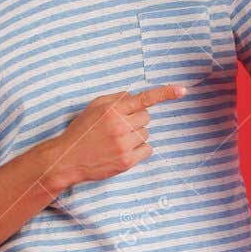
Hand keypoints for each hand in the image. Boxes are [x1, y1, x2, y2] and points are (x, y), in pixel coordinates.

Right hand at [39, 83, 186, 195]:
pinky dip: (139, 150)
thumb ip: (114, 99)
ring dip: (136, 136)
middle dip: (136, 121)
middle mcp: (119, 125)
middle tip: (119, 128)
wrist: (68, 158)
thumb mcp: (93, 107)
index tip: (182, 90)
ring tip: (116, 141)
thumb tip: (133, 96)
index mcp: (112, 109)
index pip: (143, 99)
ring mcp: (124, 144)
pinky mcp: (127, 161)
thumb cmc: (81, 131)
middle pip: (146, 118)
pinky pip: (147, 149)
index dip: (165, 93)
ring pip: (146, 134)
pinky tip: (123, 151)